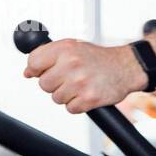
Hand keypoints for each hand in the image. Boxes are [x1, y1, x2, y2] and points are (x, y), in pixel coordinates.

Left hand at [24, 40, 146, 113]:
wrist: (127, 67)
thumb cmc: (98, 58)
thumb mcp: (73, 47)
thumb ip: (49, 56)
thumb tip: (28, 73)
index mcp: (65, 48)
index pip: (34, 62)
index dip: (36, 70)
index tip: (44, 72)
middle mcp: (71, 63)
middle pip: (44, 84)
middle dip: (55, 84)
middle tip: (70, 78)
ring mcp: (80, 82)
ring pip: (56, 98)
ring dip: (67, 95)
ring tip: (81, 85)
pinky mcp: (89, 98)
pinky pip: (70, 108)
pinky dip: (78, 105)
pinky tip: (87, 94)